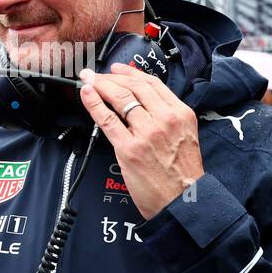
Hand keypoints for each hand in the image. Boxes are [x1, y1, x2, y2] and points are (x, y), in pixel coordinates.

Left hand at [78, 62, 204, 220]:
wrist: (183, 202)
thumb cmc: (183, 174)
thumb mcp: (185, 137)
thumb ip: (167, 119)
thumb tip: (142, 105)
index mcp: (180, 114)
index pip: (152, 84)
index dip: (131, 73)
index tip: (118, 70)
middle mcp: (164, 119)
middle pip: (133, 87)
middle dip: (111, 77)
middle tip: (98, 74)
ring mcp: (146, 133)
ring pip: (119, 98)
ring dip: (100, 85)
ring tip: (89, 80)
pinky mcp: (129, 148)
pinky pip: (107, 119)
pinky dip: (93, 103)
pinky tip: (86, 93)